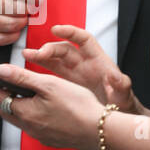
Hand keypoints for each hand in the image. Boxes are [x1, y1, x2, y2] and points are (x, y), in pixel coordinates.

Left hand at [0, 60, 99, 149]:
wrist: (101, 132)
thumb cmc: (79, 107)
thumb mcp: (49, 85)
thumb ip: (23, 77)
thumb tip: (0, 71)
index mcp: (25, 112)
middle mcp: (29, 127)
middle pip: (5, 108)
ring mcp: (40, 135)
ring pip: (19, 117)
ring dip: (14, 104)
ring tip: (17, 89)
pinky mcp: (51, 138)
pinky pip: (32, 124)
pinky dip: (29, 112)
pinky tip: (39, 105)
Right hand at [24, 24, 142, 110]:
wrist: (113, 119)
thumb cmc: (122, 103)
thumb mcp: (124, 95)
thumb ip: (122, 86)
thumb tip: (118, 78)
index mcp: (98, 61)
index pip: (83, 39)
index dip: (70, 32)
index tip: (57, 30)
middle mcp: (84, 64)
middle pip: (64, 49)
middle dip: (49, 48)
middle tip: (36, 53)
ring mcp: (73, 73)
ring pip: (54, 60)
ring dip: (40, 57)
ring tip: (26, 55)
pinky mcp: (66, 84)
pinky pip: (51, 73)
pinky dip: (40, 71)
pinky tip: (28, 72)